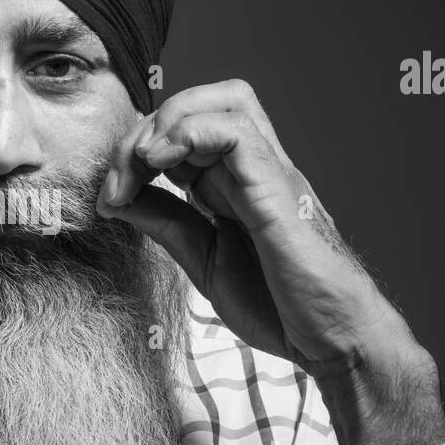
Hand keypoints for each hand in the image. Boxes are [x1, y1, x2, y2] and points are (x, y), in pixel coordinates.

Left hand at [98, 79, 444, 444]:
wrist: (335, 342)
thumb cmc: (283, 307)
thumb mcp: (204, 260)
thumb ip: (167, 224)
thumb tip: (119, 198)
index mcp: (236, 183)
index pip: (184, 132)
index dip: (136, 152)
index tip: (109, 199)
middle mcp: (255, 169)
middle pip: (200, 105)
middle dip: (143, 132)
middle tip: (115, 183)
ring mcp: (270, 175)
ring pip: (224, 101)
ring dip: (166, 123)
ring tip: (138, 166)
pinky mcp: (278, 191)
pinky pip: (237, 131)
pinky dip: (189, 133)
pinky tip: (159, 164)